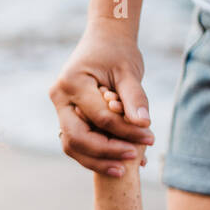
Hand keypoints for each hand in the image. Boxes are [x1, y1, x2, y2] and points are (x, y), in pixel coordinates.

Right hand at [50, 22, 154, 175]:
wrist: (104, 40)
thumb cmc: (117, 52)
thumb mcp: (129, 72)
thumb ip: (135, 98)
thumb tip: (144, 125)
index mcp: (71, 83)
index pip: (99, 117)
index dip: (125, 131)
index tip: (150, 137)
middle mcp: (59, 98)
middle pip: (76, 138)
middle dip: (105, 152)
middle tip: (131, 161)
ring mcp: (59, 109)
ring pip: (71, 145)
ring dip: (96, 160)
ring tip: (123, 170)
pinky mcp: (66, 117)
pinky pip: (76, 142)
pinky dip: (94, 154)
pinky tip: (115, 162)